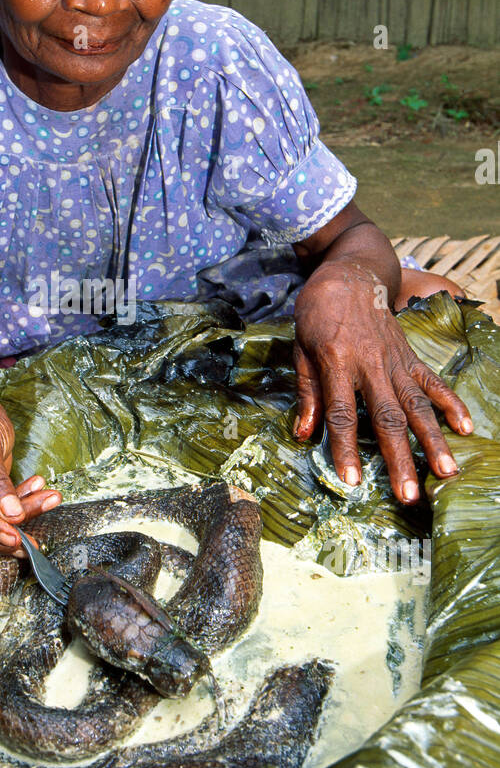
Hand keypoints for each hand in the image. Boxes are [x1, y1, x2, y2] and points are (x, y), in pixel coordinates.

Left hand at [293, 264, 472, 502]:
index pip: (341, 414)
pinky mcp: (410, 355)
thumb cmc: (317, 312)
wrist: (350, 273)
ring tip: (447, 471)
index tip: (352, 481)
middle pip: (387, 418)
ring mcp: (395, 361)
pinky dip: (450, 403)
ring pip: (417, 405)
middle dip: (399, 459)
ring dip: (433, 440)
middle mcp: (370, 365)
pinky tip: (466, 428)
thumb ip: (307, 391)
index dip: (346, 449)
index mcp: (337, 363)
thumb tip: (305, 434)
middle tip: (408, 495)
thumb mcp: (300, 348)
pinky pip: (433, 382)